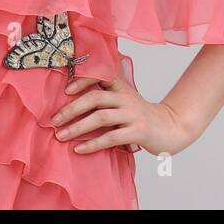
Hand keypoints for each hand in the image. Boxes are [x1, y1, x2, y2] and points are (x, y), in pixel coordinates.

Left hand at [50, 61, 193, 157]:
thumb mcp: (124, 98)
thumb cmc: (139, 115)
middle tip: (54, 120)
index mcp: (121, 86)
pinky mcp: (138, 132)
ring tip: (61, 136)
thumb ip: (105, 93)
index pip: (100, 75)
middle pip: (95, 97)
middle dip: (71, 109)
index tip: (66, 90)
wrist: (170, 128)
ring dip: (77, 127)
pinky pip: (110, 137)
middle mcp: (126, 97)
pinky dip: (92, 144)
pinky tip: (79, 149)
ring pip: (100, 117)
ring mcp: (133, 114)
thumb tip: (71, 94)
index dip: (82, 79)